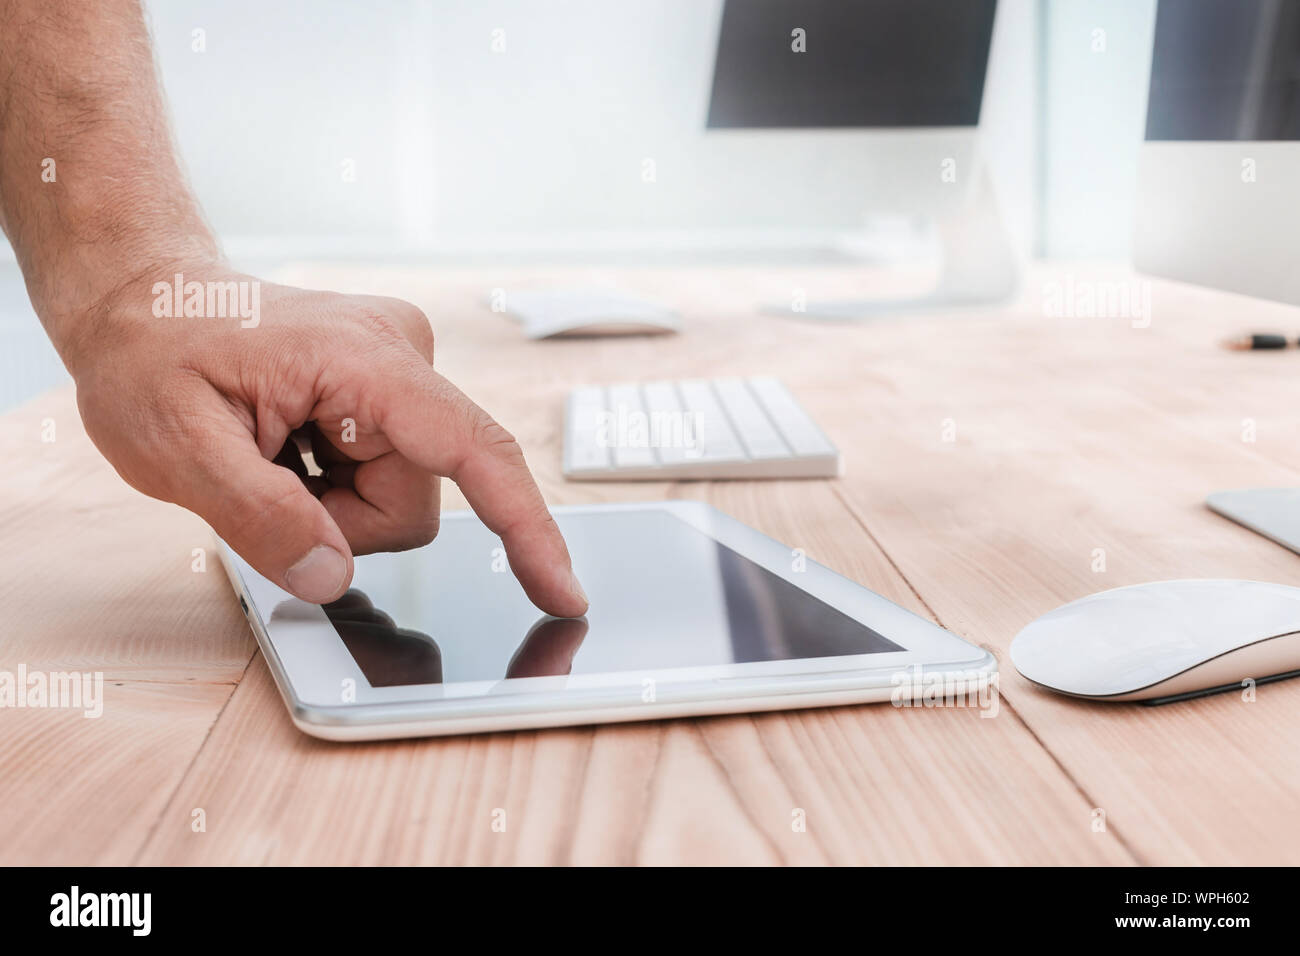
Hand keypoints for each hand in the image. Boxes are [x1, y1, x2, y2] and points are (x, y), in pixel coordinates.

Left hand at [63, 260, 587, 616]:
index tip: (562, 591)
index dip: (525, 527)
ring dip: (333, 509)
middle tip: (260, 483)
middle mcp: (402, 356)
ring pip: (402, 500)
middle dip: (340, 523)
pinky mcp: (391, 392)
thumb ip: (258, 517)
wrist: (143, 298)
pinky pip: (389, 479)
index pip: (473, 449)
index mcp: (363, 359)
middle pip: (416, 501)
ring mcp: (401, 371)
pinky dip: (334, 488)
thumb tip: (333, 577)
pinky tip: (288, 448)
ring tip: (269, 458)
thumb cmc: (151, 352)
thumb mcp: (175, 447)